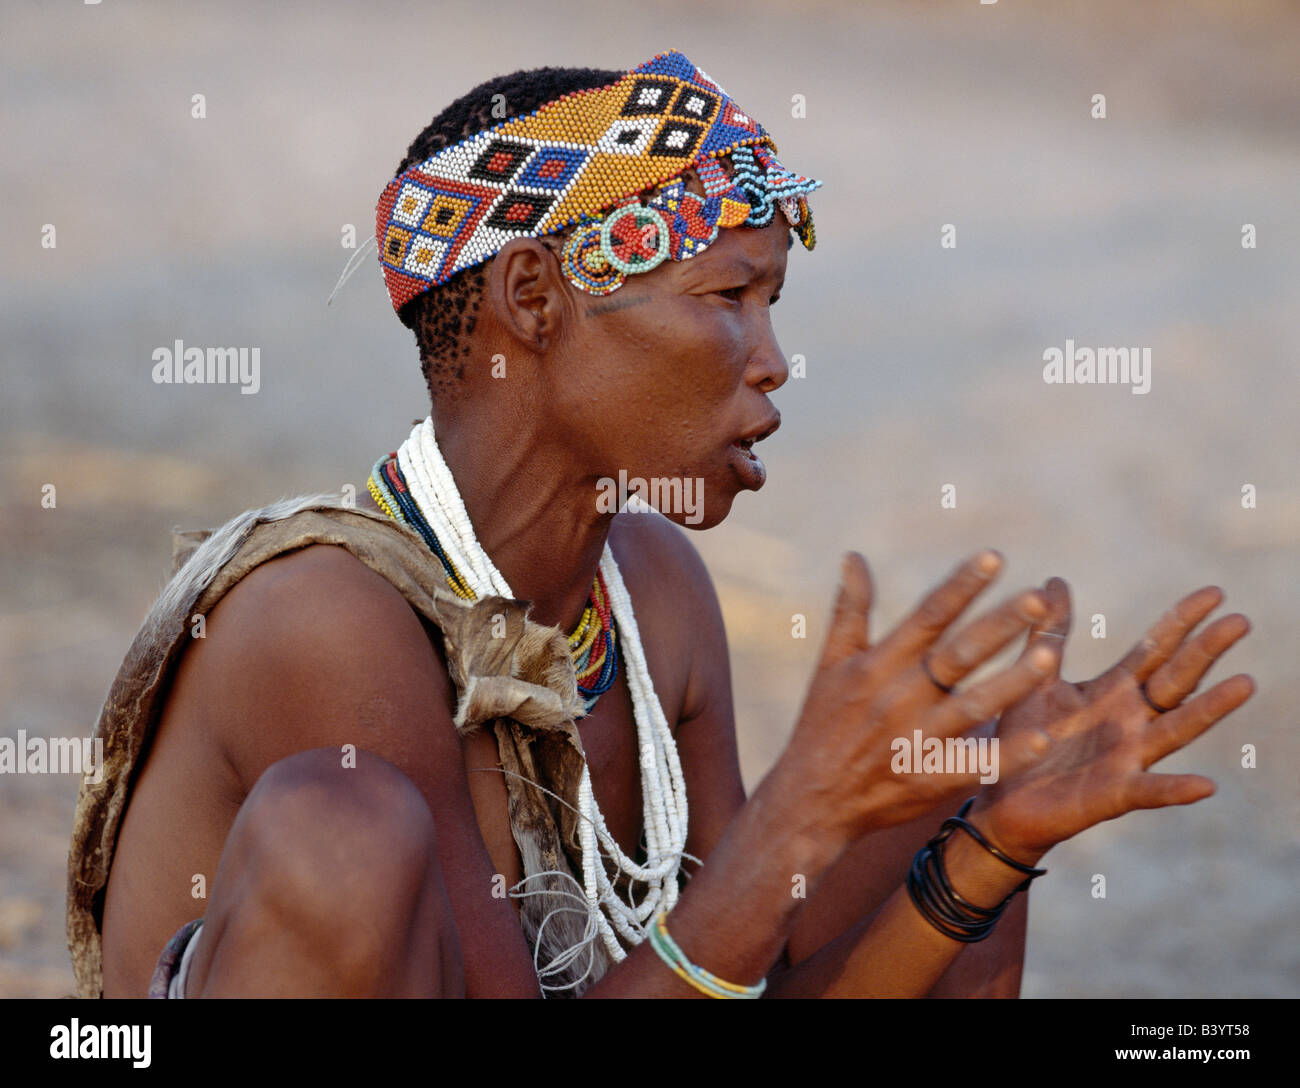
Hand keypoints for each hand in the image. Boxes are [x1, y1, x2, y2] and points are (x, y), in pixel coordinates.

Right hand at [772, 549, 1062, 848]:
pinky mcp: (928, 778)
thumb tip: (854, 557)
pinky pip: (975, 765)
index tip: (994, 556)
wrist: (812, 798)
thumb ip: (850, 609)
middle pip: (958, 654)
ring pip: (973, 705)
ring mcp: (916, 738)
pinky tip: (1040, 738)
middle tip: (1039, 598)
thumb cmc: (822, 723)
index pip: (927, 616)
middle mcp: (900, 696)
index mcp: (878, 664)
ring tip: (1050, 655)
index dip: (961, 586)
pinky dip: (1007, 754)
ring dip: (1012, 681)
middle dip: (999, 625)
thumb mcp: (830, 663)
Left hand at [975, 578, 1253, 861]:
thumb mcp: (1036, 678)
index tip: (1216, 592)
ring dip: (1210, 708)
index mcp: (1113, 690)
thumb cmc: (1026, 736)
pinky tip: (1205, 785)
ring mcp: (1128, 757)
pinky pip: (1149, 791)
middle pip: (1175, 680)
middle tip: (1240, 621)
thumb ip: (1050, 633)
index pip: (1155, 649)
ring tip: (1245, 683)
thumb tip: (1054, 579)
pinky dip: (1175, 789)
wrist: (1002, 797)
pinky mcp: (1113, 794)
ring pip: (1176, 729)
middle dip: (1205, 651)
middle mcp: (1131, 720)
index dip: (1182, 621)